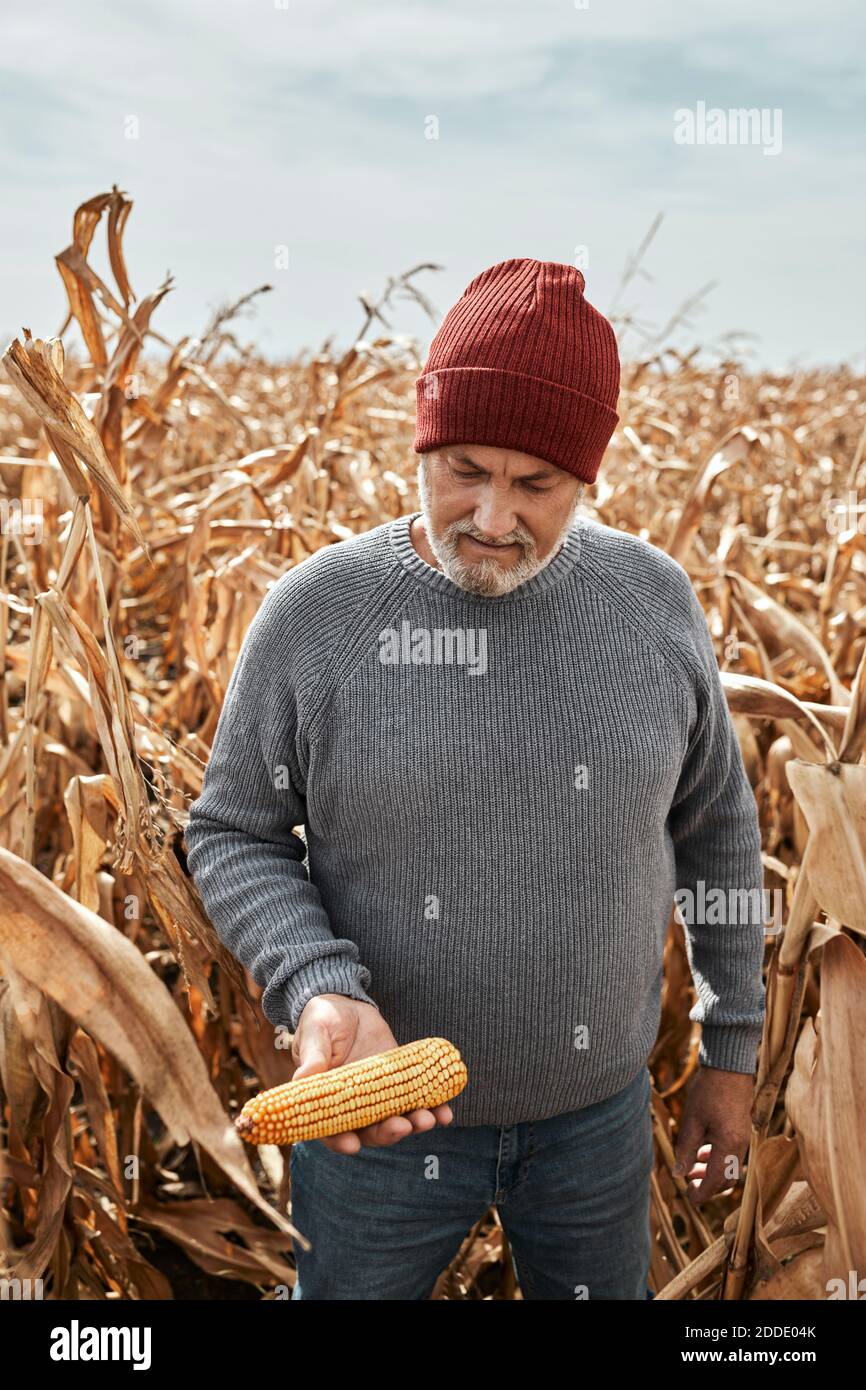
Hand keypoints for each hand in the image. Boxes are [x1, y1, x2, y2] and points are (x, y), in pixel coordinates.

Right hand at [291, 995, 454, 1153]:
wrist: (348, 1006)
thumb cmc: (322, 1020)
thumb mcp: (314, 1033)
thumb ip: (313, 1057)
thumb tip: (302, 1078)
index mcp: (326, 1101)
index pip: (330, 1129)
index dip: (340, 1140)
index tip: (353, 1144)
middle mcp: (353, 1106)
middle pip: (369, 1131)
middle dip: (387, 1133)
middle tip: (402, 1125)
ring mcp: (378, 1097)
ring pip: (395, 1120)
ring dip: (413, 1125)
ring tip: (428, 1119)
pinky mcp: (399, 1083)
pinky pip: (416, 1101)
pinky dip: (432, 1109)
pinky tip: (445, 1111)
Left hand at [673, 1066, 754, 1204]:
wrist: (729, 1068)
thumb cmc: (708, 1092)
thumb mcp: (692, 1121)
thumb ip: (686, 1150)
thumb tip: (679, 1174)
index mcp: (728, 1146)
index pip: (716, 1181)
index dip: (702, 1193)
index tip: (689, 1197)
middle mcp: (740, 1146)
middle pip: (726, 1179)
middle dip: (708, 1186)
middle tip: (689, 1185)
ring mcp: (743, 1139)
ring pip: (730, 1168)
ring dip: (712, 1173)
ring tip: (692, 1169)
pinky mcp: (741, 1131)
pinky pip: (732, 1155)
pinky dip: (718, 1160)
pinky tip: (702, 1151)